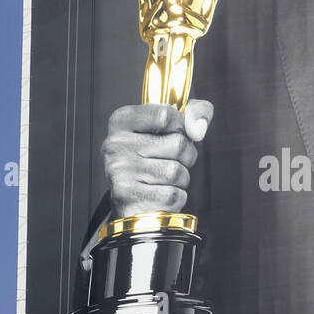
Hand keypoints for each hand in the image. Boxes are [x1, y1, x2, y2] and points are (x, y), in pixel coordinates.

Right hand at [102, 100, 213, 218]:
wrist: (133, 200)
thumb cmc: (155, 158)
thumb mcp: (172, 127)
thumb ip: (195, 112)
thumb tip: (198, 129)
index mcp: (121, 121)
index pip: (165, 114)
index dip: (182, 126)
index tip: (177, 133)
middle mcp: (115, 145)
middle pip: (178, 144)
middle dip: (186, 156)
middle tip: (170, 161)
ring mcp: (119, 173)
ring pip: (177, 172)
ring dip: (181, 180)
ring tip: (163, 180)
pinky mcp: (128, 201)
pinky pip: (173, 196)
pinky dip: (175, 199)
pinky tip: (158, 196)